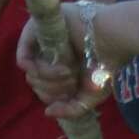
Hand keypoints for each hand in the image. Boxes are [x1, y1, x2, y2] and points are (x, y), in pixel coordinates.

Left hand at [17, 6, 109, 120]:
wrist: (115, 39)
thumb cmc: (107, 65)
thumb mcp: (88, 96)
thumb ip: (69, 110)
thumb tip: (47, 112)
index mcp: (57, 64)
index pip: (40, 85)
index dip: (50, 96)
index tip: (68, 96)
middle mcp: (48, 51)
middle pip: (33, 79)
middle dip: (51, 89)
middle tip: (71, 82)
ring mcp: (42, 39)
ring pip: (29, 68)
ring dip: (48, 79)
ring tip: (70, 72)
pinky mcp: (39, 27)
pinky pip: (23, 53)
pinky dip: (36, 68)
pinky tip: (56, 69)